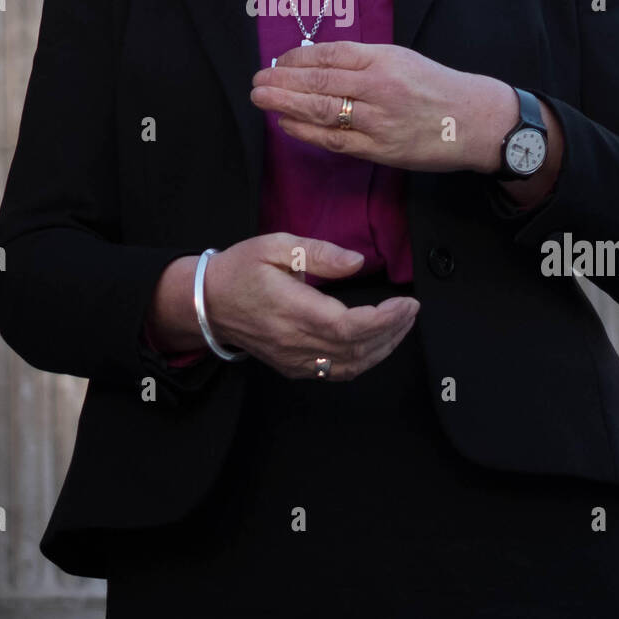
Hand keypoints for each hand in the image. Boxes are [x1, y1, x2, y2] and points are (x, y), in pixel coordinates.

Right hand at [202, 233, 419, 380]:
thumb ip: (319, 253)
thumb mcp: (276, 245)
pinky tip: (377, 345)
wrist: (207, 302)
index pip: (348, 325)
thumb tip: (356, 262)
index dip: (384, 319)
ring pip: (350, 366)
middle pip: (356, 348)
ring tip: (402, 326)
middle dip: (393, 331)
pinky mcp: (293, 367)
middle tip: (411, 311)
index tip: (406, 304)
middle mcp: (294, 341)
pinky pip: (336, 373)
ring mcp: (294, 359)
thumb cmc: (239, 270)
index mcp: (292, 310)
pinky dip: (363, 362)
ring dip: (383, 349)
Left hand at [250, 41, 516, 171]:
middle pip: (319, 82)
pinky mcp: (380, 149)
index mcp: (384, 59)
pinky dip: (307, 132)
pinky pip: (335, 140)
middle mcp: (379, 87)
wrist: (475, 120)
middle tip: (256, 81)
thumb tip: (316, 62)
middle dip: (282, 82)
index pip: (330, 55)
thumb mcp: (402, 59)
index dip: (297, 58)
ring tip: (262, 99)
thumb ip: (363, 60)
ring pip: (322, 110)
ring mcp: (378, 120)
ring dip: (286, 105)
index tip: (277, 62)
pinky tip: (287, 125)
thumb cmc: (436, 87)